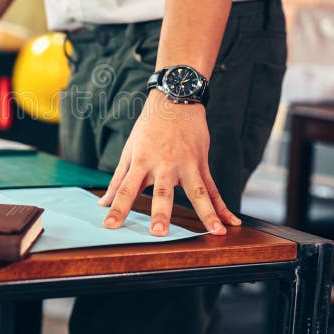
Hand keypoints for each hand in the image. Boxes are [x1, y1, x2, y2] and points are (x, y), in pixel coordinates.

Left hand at [98, 90, 240, 235]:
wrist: (175, 101)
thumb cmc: (148, 128)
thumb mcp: (130, 150)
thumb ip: (118, 180)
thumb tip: (102, 204)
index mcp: (142, 162)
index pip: (126, 189)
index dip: (118, 208)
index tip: (110, 226)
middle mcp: (164, 165)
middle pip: (163, 192)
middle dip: (161, 213)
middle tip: (159, 232)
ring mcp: (186, 164)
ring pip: (198, 192)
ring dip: (207, 213)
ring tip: (215, 232)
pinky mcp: (201, 164)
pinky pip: (213, 188)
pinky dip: (223, 207)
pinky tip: (230, 222)